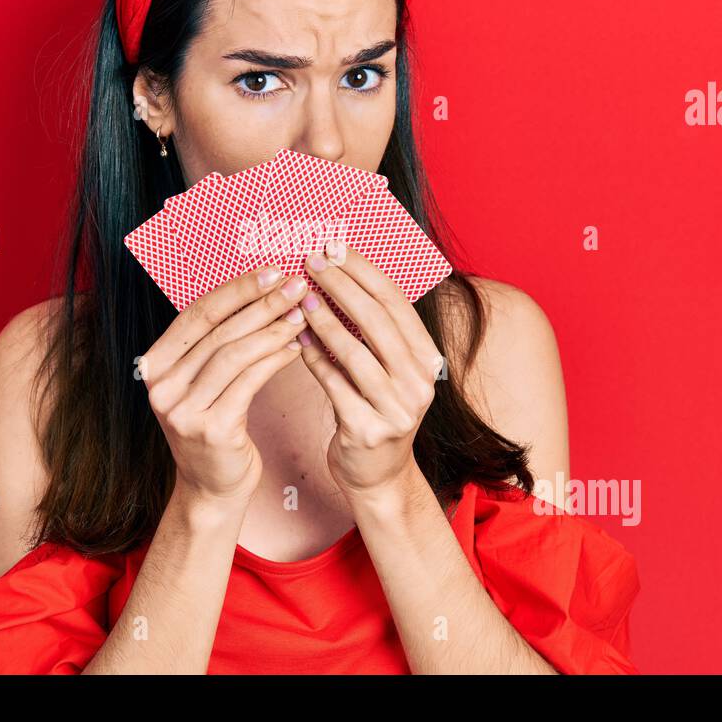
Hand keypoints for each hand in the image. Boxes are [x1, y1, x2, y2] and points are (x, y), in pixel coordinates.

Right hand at [139, 266, 309, 504]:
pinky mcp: (210, 430)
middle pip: (218, 331)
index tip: (273, 271)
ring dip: (273, 329)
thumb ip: (217, 343)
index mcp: (155, 364)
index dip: (237, 289)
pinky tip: (295, 348)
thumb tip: (262, 290)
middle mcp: (161, 386)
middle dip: (262, 304)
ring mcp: (182, 410)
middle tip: (297, 286)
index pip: (198, 314)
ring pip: (234, 354)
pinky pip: (249, 382)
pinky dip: (274, 360)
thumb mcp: (203, 381)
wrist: (212, 486)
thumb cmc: (216, 425)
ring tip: (302, 315)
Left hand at [295, 239, 445, 499]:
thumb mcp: (386, 369)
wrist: (377, 475)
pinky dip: (314, 360)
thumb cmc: (374, 409)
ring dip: (324, 320)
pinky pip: (335, 386)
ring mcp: (397, 408)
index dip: (363, 271)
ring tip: (298, 296)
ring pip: (355, 353)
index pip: (395, 302)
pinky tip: (295, 340)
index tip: (334, 246)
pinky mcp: (368, 431)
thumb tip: (338, 272)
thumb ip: (372, 330)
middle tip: (310, 261)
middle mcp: (419, 381)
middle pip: (377, 321)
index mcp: (426, 358)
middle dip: (341, 285)